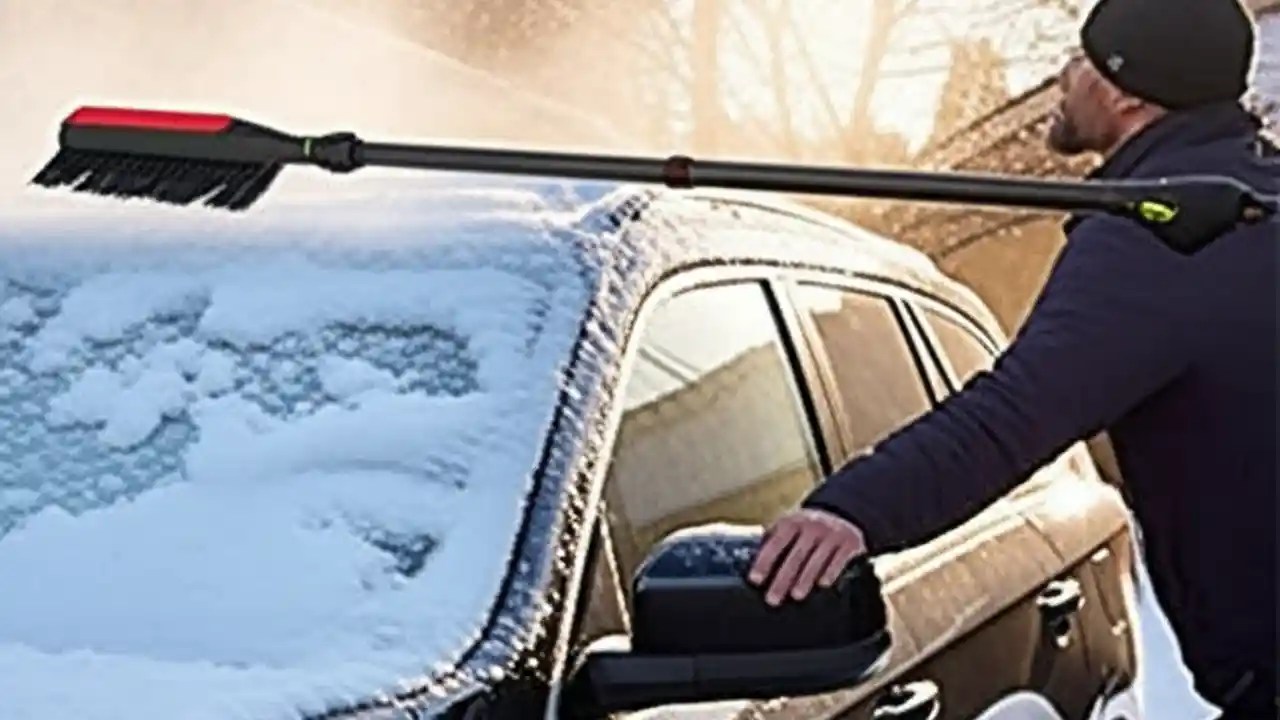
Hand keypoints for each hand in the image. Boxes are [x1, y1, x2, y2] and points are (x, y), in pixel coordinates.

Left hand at [747, 508, 866, 606]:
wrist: (843, 513)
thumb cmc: (807, 527)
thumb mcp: (790, 526)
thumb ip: (772, 540)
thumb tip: (748, 560)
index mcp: (792, 522)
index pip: (775, 543)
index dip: (764, 562)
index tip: (755, 580)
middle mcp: (811, 526)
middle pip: (795, 556)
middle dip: (783, 579)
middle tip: (772, 599)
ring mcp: (831, 534)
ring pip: (816, 559)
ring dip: (805, 578)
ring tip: (796, 595)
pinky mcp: (850, 542)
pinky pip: (839, 558)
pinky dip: (831, 571)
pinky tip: (823, 584)